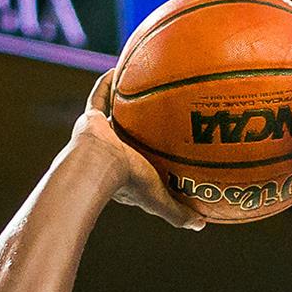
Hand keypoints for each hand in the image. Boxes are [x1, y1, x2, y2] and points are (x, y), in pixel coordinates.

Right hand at [70, 71, 204, 230]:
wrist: (97, 169)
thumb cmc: (129, 184)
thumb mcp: (159, 199)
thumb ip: (178, 212)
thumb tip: (202, 224)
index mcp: (123, 170)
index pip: (137, 161)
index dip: (149, 154)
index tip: (163, 145)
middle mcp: (110, 151)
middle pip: (125, 134)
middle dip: (135, 125)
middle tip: (151, 112)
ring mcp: (98, 134)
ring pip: (111, 114)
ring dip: (122, 101)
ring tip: (136, 84)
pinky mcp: (89, 119)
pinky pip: (99, 96)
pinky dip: (107, 83)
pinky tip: (119, 68)